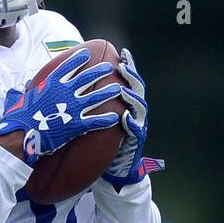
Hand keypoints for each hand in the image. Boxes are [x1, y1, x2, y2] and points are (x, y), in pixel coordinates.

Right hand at [0, 46, 121, 166]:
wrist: (21, 135)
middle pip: (87, 78)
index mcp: (50, 83)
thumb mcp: (18, 100)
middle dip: (100, 71)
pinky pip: (95, 120)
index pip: (68, 66)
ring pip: (95, 97)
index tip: (87, 53)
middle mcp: (64, 92)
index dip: (78, 59)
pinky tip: (115, 117)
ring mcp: (71, 107)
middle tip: (110, 67)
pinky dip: (106, 119)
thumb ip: (22, 93)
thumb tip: (17, 91)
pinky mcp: (75, 124)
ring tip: (117, 89)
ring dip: (108, 92)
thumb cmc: (17, 119)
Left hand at [102, 48, 161, 188]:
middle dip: (132, 77)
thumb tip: (84, 85)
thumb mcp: (102, 118)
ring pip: (139, 107)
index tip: (122, 54)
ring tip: (124, 90)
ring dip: (132, 97)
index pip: (128, 82)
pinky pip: (135, 130)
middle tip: (124, 67)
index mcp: (127, 103)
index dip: (127, 67)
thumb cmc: (107, 141)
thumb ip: (98, 102)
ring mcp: (138, 125)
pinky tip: (126, 117)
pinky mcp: (136, 140)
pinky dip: (131, 123)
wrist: (119, 167)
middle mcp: (135, 111)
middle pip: (137, 89)